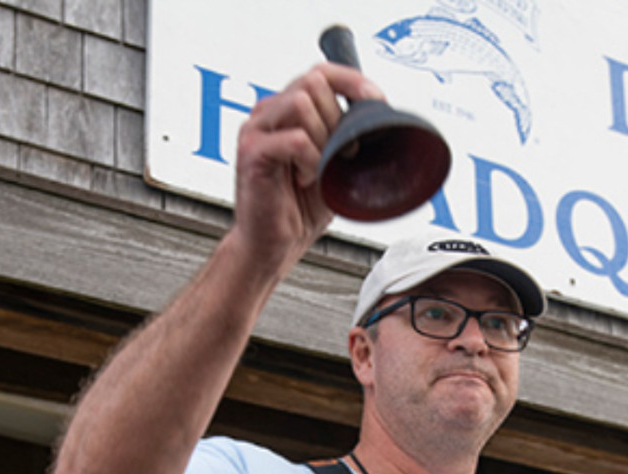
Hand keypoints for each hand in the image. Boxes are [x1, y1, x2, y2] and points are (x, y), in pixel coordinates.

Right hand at [230, 63, 384, 279]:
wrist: (271, 247)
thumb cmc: (296, 213)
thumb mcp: (332, 169)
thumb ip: (344, 141)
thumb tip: (375, 127)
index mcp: (286, 113)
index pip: (321, 72)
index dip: (351, 81)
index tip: (374, 101)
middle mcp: (268, 115)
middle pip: (312, 81)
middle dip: (337, 118)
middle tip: (340, 154)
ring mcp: (256, 131)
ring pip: (301, 103)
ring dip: (323, 137)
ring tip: (319, 168)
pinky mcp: (252, 153)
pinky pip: (295, 139)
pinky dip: (310, 160)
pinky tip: (306, 179)